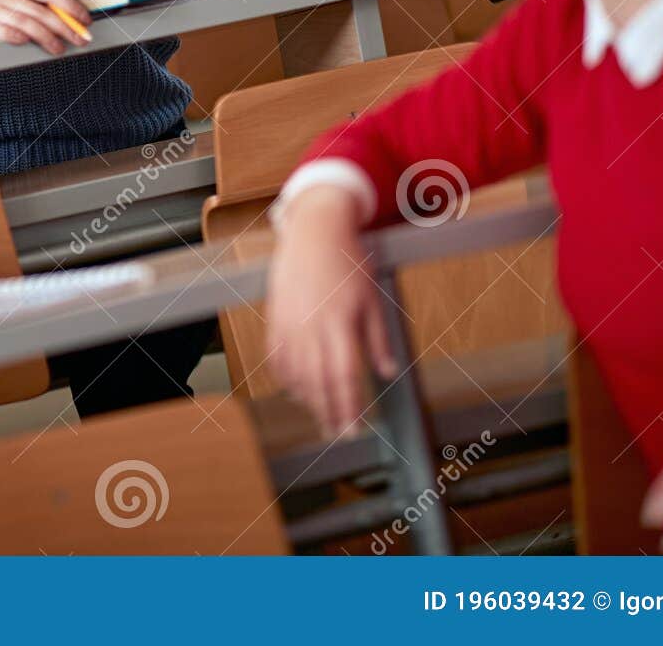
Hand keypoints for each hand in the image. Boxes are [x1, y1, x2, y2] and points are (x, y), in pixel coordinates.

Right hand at [0, 0, 91, 54]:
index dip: (69, 5)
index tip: (85, 18)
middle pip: (40, 11)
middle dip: (64, 26)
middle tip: (80, 38)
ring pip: (25, 23)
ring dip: (46, 37)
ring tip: (60, 48)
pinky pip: (2, 32)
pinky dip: (17, 37)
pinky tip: (29, 43)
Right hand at [266, 186, 397, 435]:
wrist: (314, 230)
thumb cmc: (347, 259)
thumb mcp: (372, 297)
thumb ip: (378, 337)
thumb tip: (386, 371)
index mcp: (340, 321)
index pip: (343, 377)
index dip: (349, 407)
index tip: (355, 427)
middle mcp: (312, 325)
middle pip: (318, 381)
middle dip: (328, 412)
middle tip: (337, 432)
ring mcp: (290, 322)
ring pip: (295, 373)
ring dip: (307, 399)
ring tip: (319, 415)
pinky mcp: (276, 316)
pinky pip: (276, 356)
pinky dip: (285, 378)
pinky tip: (295, 389)